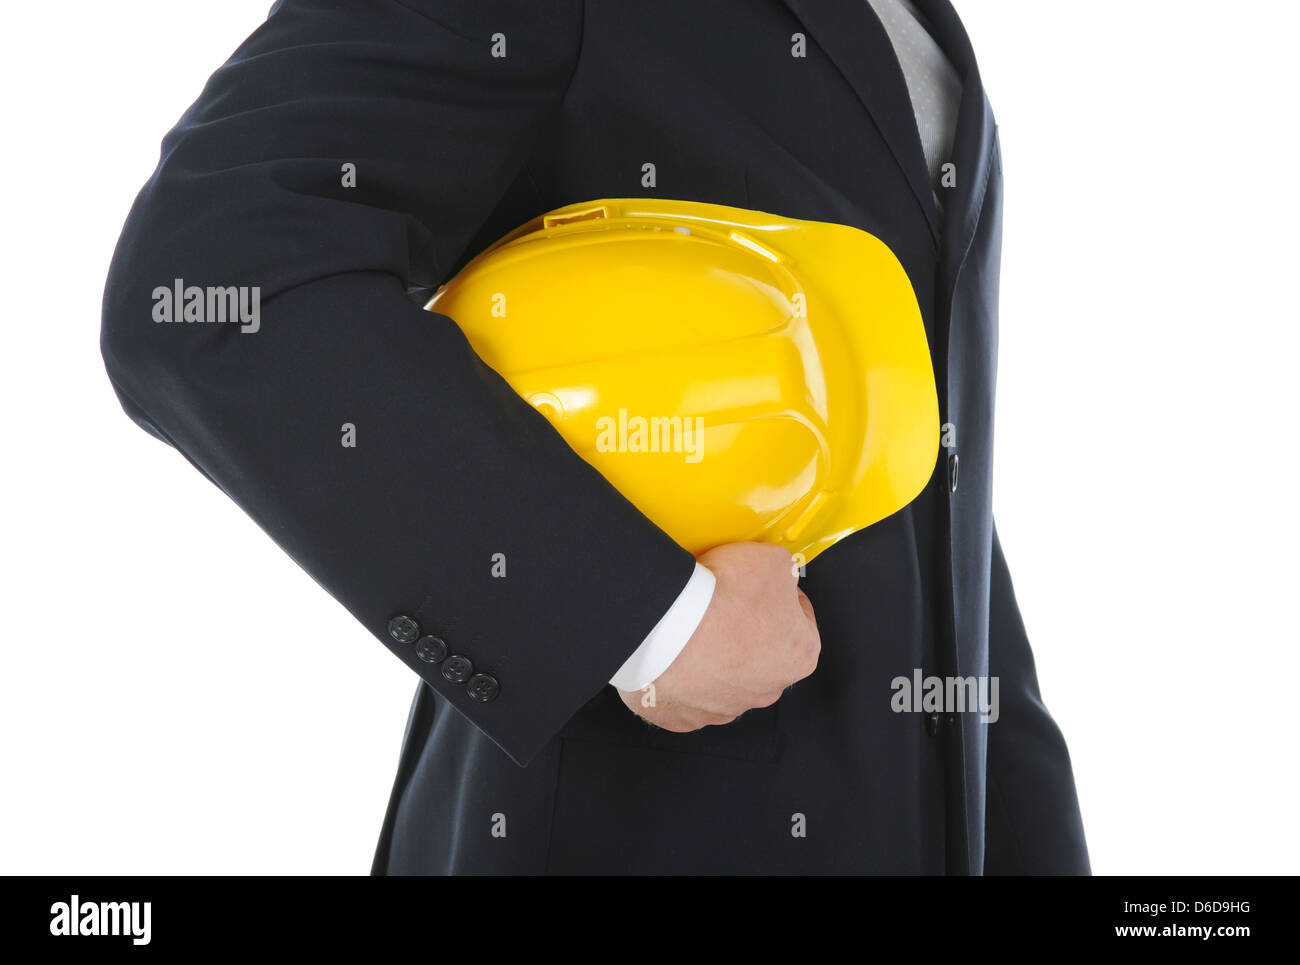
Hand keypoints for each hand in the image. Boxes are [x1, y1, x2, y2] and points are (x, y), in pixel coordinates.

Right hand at [617, 542, 820, 731]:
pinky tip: (674, 650)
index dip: (779, 595)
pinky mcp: (685, 716)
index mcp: (800, 654)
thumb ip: (786, 571)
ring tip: (695, 626)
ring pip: (725, 676)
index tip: (762, 587)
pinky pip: (687, 692)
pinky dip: (682, 674)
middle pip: (763, 653)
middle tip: (725, 605)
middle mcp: (767, 689)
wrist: (664, 628)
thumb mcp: (773, 560)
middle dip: (746, 629)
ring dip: (714, 655)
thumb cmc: (720, 603)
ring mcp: (725, 708)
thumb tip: (780, 573)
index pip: (800, 619)